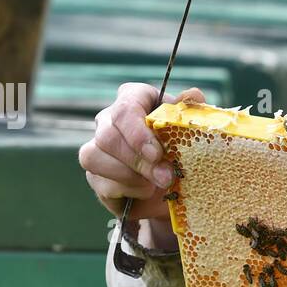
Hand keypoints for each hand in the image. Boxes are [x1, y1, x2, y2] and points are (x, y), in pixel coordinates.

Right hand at [80, 83, 204, 248]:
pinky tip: (145, 191)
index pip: (125, 108)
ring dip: (130, 176)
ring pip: (94, 157)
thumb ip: (192, 111)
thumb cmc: (182, 147)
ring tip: (156, 184)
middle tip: (165, 177)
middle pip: (107, 136)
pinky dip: (127, 191)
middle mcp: (109, 120)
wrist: (175, 182)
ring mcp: (97, 147)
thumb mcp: (191, 129)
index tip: (157, 154)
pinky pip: (101, 184)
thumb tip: (193, 94)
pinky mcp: (95, 175)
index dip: (138, 133)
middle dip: (138, 161)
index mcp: (133, 100)